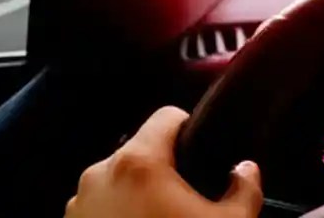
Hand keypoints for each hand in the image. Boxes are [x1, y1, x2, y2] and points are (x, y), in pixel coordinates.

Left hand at [65, 106, 263, 217]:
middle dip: (165, 171)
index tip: (203, 150)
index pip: (167, 116)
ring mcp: (78, 205)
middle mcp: (100, 175)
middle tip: (187, 202)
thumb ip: (245, 190)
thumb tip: (245, 172)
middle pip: (141, 152)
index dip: (191, 128)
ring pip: (117, 183)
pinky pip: (99, 210)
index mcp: (139, 163)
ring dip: (137, 196)